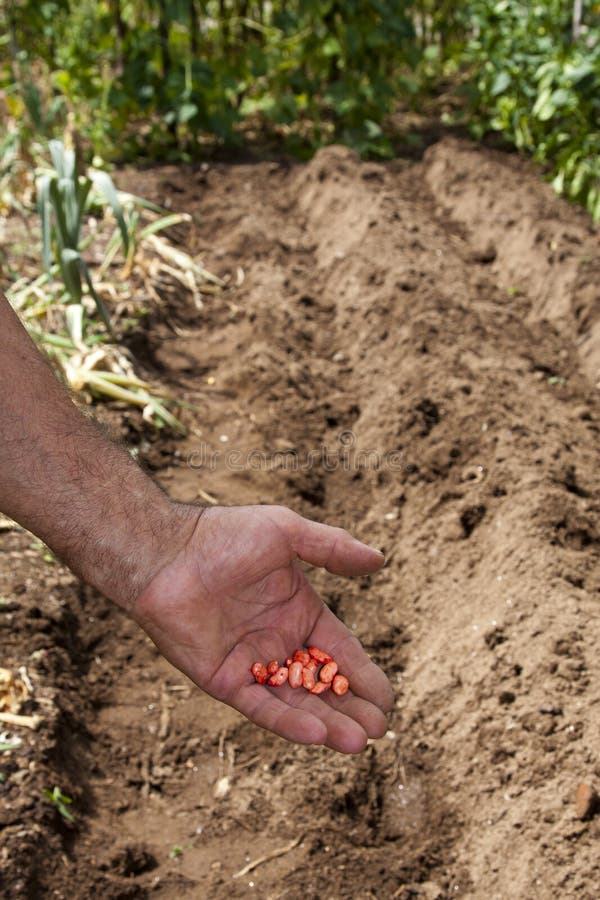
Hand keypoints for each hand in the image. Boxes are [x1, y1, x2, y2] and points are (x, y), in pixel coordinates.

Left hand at [132, 504, 393, 752]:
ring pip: (296, 702)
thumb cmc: (225, 535)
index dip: (364, 676)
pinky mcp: (224, 679)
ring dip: (327, 723)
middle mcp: (279, 642)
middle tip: (379, 730)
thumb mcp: (286, 532)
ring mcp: (251, 663)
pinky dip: (287, 721)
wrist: (168, 552)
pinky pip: (261, 706)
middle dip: (351, 708)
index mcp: (299, 611)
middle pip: (323, 684)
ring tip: (358, 742)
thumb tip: (379, 559)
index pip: (340, 651)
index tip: (387, 702)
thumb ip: (331, 547)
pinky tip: (317, 734)